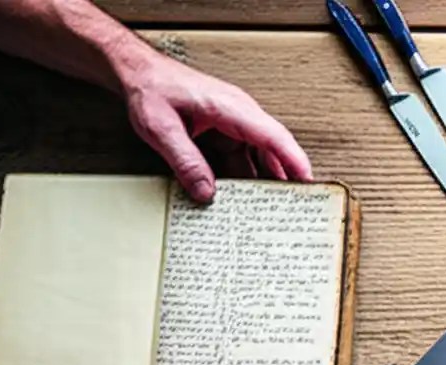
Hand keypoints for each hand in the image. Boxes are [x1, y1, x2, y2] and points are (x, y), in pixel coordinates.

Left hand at [121, 53, 312, 202]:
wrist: (137, 74)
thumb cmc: (151, 88)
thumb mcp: (161, 128)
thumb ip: (185, 160)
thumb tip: (205, 191)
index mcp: (231, 108)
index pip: (274, 136)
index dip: (294, 161)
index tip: (308, 183)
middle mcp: (239, 115)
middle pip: (274, 150)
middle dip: (286, 179)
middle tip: (295, 207)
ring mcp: (233, 125)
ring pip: (258, 158)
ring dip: (263, 182)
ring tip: (270, 209)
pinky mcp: (223, 135)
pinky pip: (240, 160)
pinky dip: (243, 179)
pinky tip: (240, 198)